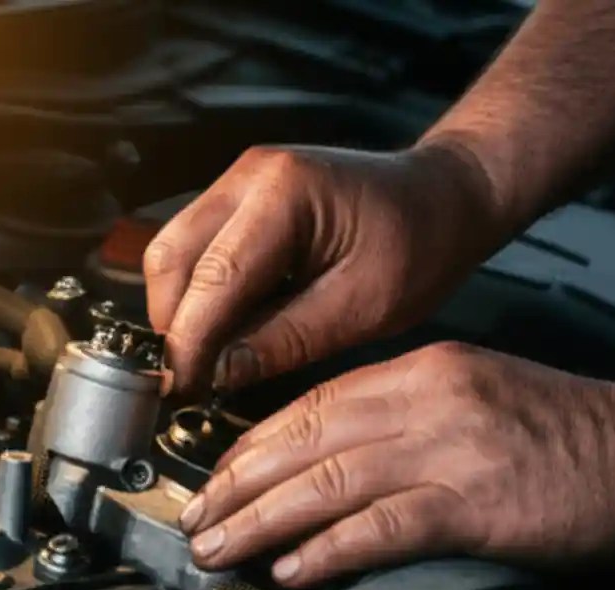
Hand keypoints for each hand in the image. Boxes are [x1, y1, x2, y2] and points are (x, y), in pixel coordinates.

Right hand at [143, 143, 501, 394]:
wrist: (444, 198)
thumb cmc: (422, 241)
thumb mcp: (364, 307)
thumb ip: (285, 341)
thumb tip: (219, 374)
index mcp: (286, 194)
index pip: (212, 278)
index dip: (190, 343)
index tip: (182, 390)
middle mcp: (251, 176)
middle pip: (171, 257)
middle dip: (174, 324)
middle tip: (193, 380)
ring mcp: (241, 182)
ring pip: (174, 252)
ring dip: (184, 309)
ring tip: (213, 359)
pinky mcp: (242, 198)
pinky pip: (197, 248)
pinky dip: (202, 293)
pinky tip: (230, 328)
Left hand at [177, 341, 614, 586]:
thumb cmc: (573, 433)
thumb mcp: (480, 394)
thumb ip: (408, 415)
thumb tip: (336, 456)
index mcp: (428, 368)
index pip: (315, 400)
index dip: (255, 442)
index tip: (219, 473)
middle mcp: (430, 398)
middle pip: (305, 437)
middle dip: (237, 482)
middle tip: (196, 517)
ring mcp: (452, 449)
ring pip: (328, 482)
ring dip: (262, 520)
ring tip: (221, 547)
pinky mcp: (477, 504)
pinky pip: (382, 526)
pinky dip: (329, 548)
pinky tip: (294, 567)